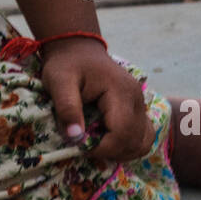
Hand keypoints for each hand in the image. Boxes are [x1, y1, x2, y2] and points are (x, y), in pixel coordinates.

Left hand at [40, 38, 155, 166]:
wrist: (77, 48)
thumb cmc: (66, 63)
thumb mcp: (58, 82)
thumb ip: (67, 108)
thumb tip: (76, 138)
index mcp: (120, 91)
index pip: (122, 133)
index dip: (102, 148)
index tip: (79, 146)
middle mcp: (136, 98)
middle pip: (134, 141)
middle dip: (109, 151)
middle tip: (85, 146)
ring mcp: (139, 103)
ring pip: (142, 142)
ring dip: (120, 152)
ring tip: (96, 145)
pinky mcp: (136, 108)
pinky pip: (141, 136)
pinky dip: (127, 146)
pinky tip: (107, 142)